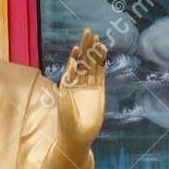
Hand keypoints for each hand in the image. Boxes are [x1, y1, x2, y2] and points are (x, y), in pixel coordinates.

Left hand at [58, 25, 106, 150]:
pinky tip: (103, 53)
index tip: (77, 47)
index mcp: (67, 83)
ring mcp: (89, 85)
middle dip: (86, 47)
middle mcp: (78, 82)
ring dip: (95, 52)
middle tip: (88, 32)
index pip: (72, 65)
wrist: (77, 136)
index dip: (75, 55)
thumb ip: (68, 82)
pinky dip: (102, 63)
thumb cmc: (66, 121)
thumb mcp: (64, 101)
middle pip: (83, 60)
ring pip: (93, 65)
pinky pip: (101, 74)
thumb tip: (71, 65)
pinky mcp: (99, 90)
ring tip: (98, 40)